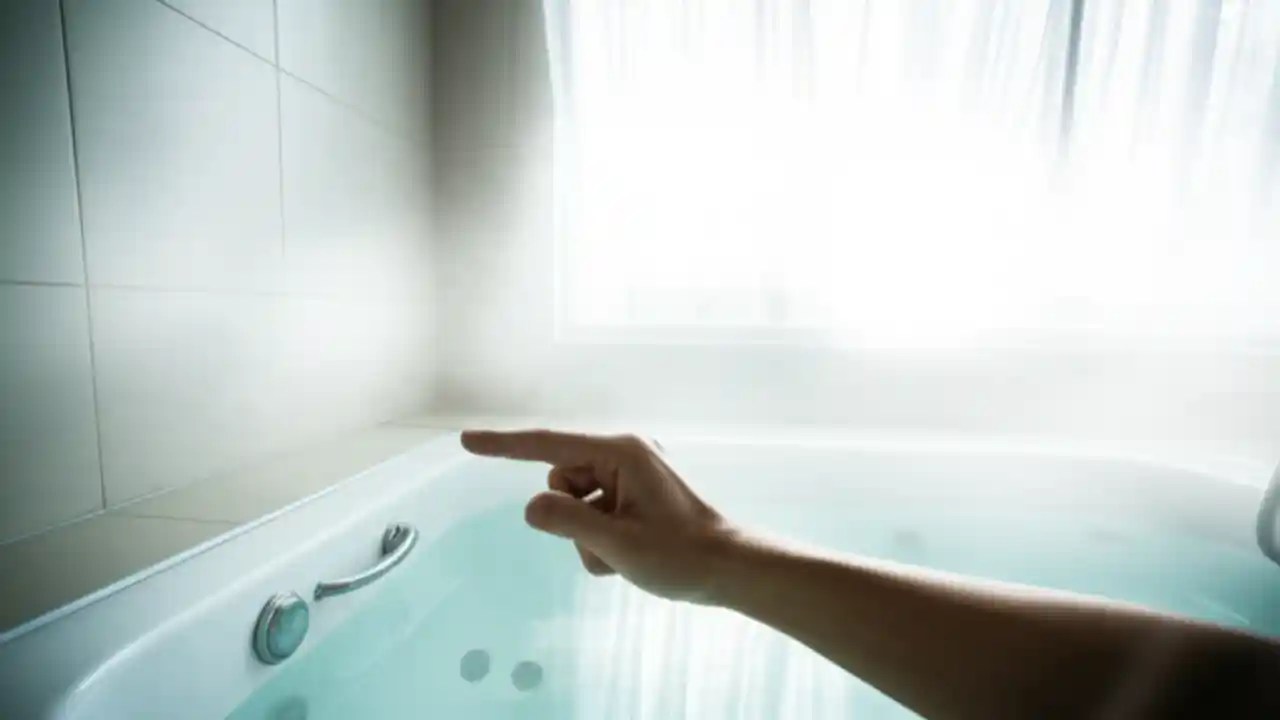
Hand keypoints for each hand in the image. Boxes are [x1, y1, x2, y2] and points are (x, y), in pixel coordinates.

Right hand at [460, 429, 735, 601]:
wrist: (732, 569)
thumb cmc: (682, 555)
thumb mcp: (616, 543)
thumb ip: (566, 521)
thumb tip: (531, 507)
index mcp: (621, 452)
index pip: (547, 446)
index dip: (503, 446)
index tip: (466, 441)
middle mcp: (626, 454)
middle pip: (562, 481)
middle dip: (571, 518)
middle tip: (610, 545)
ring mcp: (633, 475)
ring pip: (576, 504)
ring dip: (588, 536)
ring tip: (626, 555)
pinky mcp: (638, 495)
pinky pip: (596, 514)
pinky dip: (602, 539)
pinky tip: (633, 556)